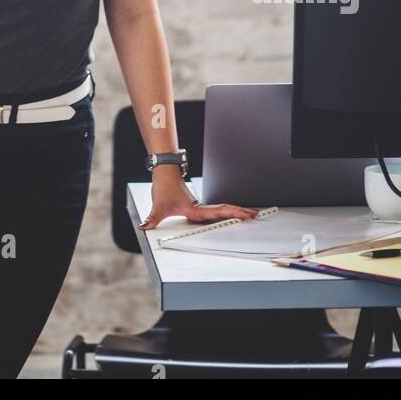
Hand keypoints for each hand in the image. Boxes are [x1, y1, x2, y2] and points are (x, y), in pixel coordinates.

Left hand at [138, 170, 258, 231]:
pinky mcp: (197, 206)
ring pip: (222, 209)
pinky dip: (227, 211)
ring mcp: (200, 206)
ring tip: (251, 214)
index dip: (231, 214)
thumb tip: (144, 227)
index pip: (217, 212)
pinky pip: (217, 209)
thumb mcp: (158, 206)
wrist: (164, 172)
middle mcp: (200, 208)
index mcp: (195, 209)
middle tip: (256, 215)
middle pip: (225, 210)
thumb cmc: (164, 187)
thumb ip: (152, 219)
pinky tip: (232, 215)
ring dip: (236, 211)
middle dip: (240, 212)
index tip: (244, 215)